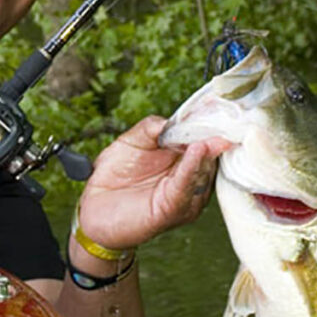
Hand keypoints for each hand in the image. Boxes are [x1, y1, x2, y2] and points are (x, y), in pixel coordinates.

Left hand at [75, 115, 229, 251]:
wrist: (94, 212)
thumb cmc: (113, 178)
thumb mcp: (130, 142)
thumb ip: (150, 128)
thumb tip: (172, 121)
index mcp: (181, 160)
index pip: (202, 139)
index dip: (207, 123)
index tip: (216, 105)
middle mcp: (189, 177)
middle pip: (209, 154)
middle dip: (213, 135)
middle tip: (223, 116)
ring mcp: (186, 194)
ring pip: (203, 170)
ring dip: (207, 150)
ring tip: (211, 133)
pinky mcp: (176, 208)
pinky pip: (186, 185)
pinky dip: (192, 166)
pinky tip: (197, 149)